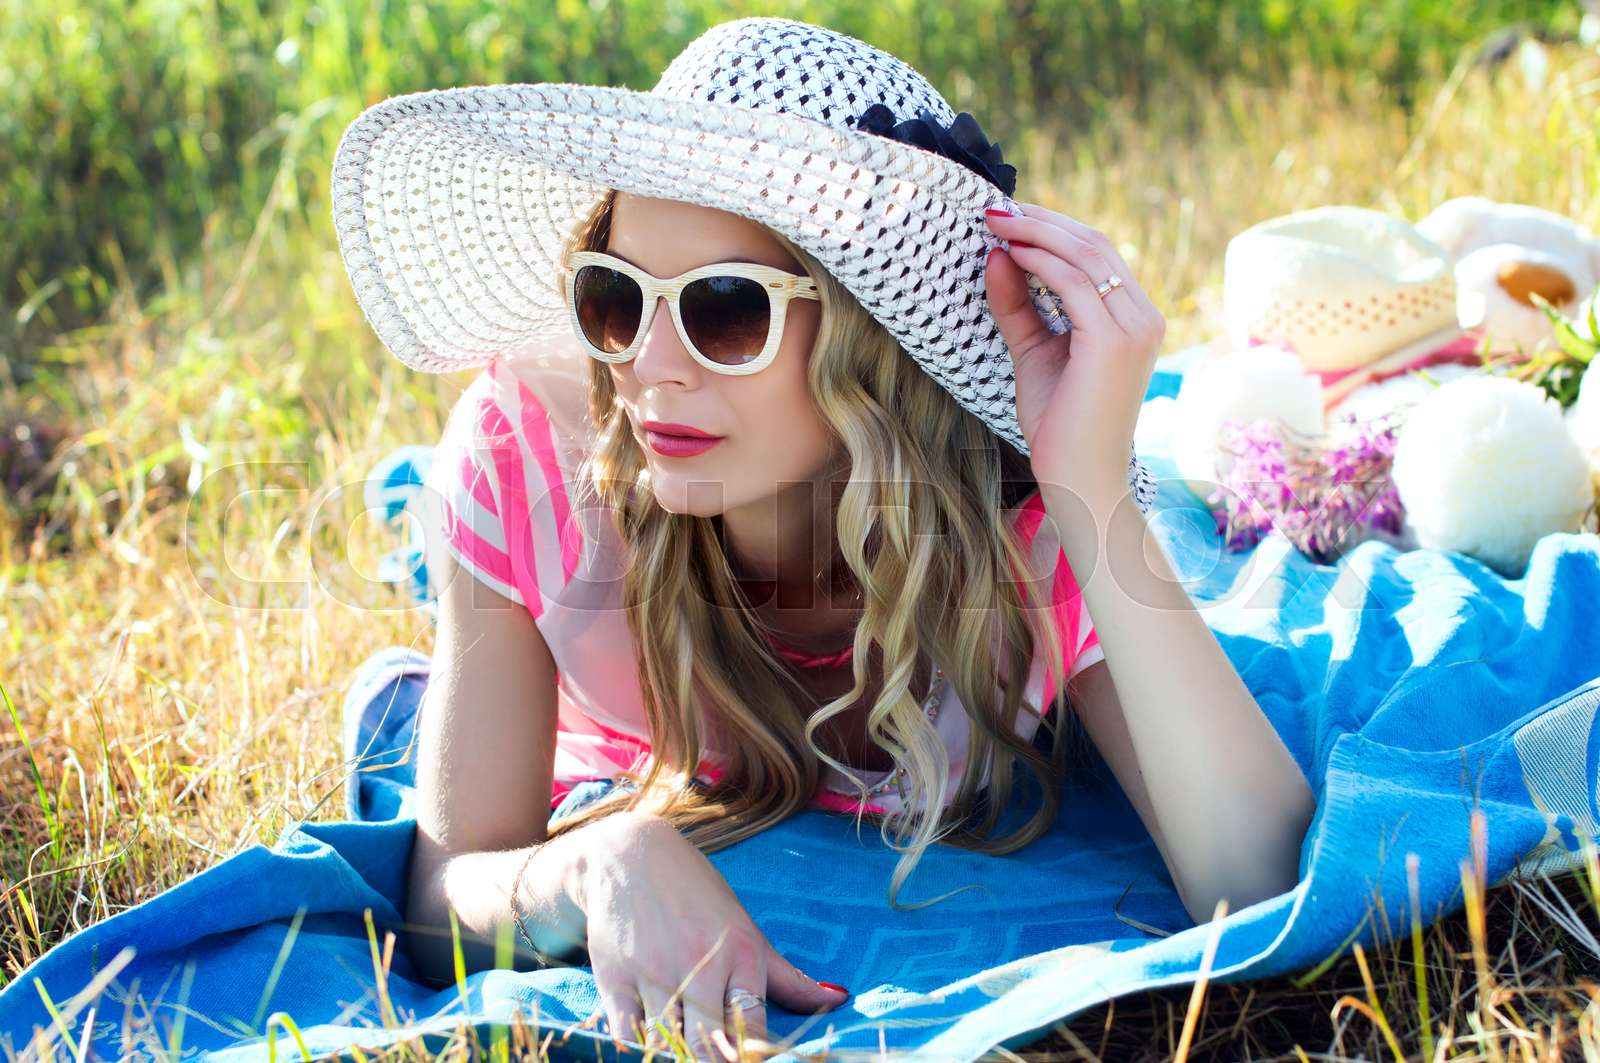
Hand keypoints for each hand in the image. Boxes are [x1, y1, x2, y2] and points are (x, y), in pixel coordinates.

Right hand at [578, 810, 848, 1060]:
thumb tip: (838, 1000)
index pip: (754, 1027)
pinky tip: (652, 1042)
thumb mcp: (745, 930)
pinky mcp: (614, 977)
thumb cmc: (697, 896)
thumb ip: (787, 977)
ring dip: (677, 1054)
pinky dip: (639, 1045)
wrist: (629, 857)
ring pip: (667, 1043)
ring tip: (686, 1051)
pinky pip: (628, 1032)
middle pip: (709, 1045)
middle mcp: (699, 965)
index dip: (754, 1057)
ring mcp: (653, 973)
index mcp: (740, 953)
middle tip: (718, 1060)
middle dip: (715, 1062)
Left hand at [982, 203, 1165, 499]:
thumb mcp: (1033, 352)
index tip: (1006, 217)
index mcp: (1133, 318)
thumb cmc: (1059, 425)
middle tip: (993, 209)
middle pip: (1093, 244)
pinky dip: (1040, 262)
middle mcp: (1144, 317)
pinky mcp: (1115, 342)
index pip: (1095, 253)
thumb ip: (1018, 305)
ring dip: (1037, 232)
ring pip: (1087, 255)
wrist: (1078, 479)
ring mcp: (1135, 328)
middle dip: (1041, 221)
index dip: (1050, 228)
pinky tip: (1010, 254)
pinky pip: (1076, 283)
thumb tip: (998, 253)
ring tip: (995, 222)